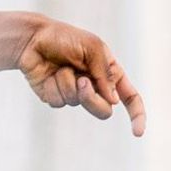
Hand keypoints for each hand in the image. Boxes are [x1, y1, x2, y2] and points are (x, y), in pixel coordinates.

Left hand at [17, 19, 146, 134]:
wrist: (32, 39)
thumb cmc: (64, 38)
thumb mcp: (92, 47)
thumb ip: (105, 73)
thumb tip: (114, 101)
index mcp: (109, 72)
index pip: (130, 97)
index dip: (137, 115)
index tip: (137, 132)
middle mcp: (94, 85)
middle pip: (104, 110)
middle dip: (91, 98)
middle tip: (81, 82)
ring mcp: (75, 93)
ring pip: (78, 104)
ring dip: (68, 84)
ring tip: (61, 68)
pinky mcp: (57, 97)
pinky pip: (59, 103)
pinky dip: (54, 87)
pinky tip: (49, 75)